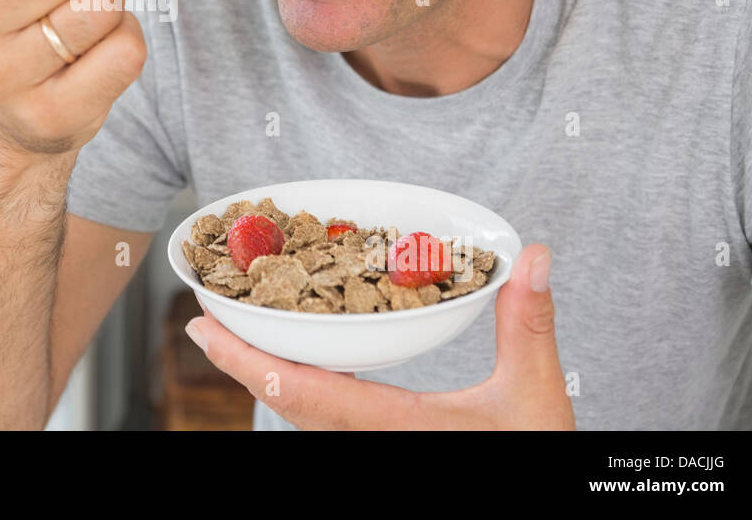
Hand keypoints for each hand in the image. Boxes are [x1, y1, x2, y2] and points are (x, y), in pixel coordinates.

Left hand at [185, 244, 573, 428]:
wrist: (548, 505)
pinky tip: (297, 365)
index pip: (300, 392)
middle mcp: (370, 442)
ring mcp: (374, 447)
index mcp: (392, 427)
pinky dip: (299, 386)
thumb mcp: (534, 397)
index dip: (244, 360)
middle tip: (204, 323)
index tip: (203, 328)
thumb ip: (528, 325)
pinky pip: (325, 418)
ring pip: (302, 413)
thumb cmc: (534, 459)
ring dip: (266, 374)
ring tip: (238, 336)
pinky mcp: (385, 444)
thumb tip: (534, 257)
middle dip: (240, 362)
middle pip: (286, 401)